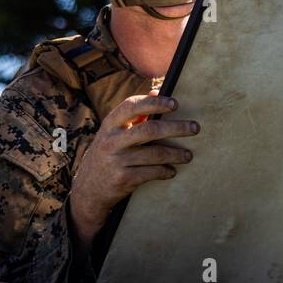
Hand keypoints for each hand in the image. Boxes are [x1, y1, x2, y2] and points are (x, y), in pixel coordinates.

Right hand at [68, 93, 197, 244]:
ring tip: (188, 155)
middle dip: (176, 128)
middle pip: (149, 130)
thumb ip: (133, 115)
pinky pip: (152, 173)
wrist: (88, 190)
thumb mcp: (113, 133)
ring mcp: (116, 161)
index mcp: (109, 125)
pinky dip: (166, 171)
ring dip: (176, 154)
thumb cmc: (108, 154)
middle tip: (195, 128)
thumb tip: (157, 92)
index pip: (131, 106)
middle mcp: (111, 141)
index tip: (175, 104)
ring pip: (155, 154)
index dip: (154, 103)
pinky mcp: (123, 179)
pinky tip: (172, 170)